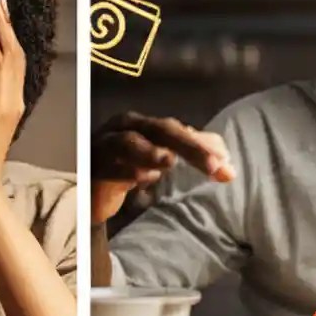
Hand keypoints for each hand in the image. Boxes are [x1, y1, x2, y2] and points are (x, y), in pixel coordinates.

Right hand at [91, 111, 234, 223]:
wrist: (88, 191)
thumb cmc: (126, 167)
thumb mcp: (159, 157)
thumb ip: (188, 150)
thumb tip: (223, 151)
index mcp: (142, 124)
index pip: (177, 128)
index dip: (203, 145)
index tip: (227, 164)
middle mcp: (124, 129)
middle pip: (160, 130)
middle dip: (189, 146)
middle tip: (214, 166)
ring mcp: (105, 146)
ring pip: (128, 142)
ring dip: (149, 151)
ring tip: (168, 161)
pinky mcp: (92, 169)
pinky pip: (108, 168)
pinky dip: (124, 172)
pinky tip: (141, 181)